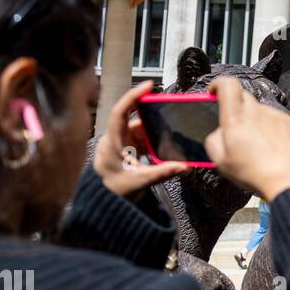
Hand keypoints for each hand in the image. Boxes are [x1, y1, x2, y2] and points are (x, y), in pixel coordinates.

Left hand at [94, 81, 190, 198]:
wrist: (104, 205)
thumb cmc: (115, 192)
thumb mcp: (140, 181)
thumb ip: (163, 172)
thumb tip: (185, 167)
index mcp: (112, 142)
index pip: (120, 112)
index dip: (133, 96)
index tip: (148, 85)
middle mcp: (114, 139)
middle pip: (135, 121)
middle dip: (153, 121)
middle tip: (169, 117)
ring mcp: (120, 145)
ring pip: (140, 132)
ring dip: (154, 136)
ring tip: (168, 140)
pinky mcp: (126, 151)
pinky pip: (141, 140)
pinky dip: (152, 143)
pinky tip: (162, 150)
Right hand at [204, 77, 289, 201]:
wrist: (288, 180)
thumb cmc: (254, 173)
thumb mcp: (220, 161)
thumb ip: (214, 139)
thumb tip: (219, 131)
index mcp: (236, 119)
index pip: (227, 84)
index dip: (218, 84)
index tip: (214, 92)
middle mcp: (256, 112)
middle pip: (242, 97)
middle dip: (235, 108)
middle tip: (234, 127)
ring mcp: (275, 115)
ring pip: (259, 109)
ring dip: (253, 120)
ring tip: (255, 144)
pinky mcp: (289, 121)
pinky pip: (274, 118)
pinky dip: (268, 127)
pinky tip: (269, 146)